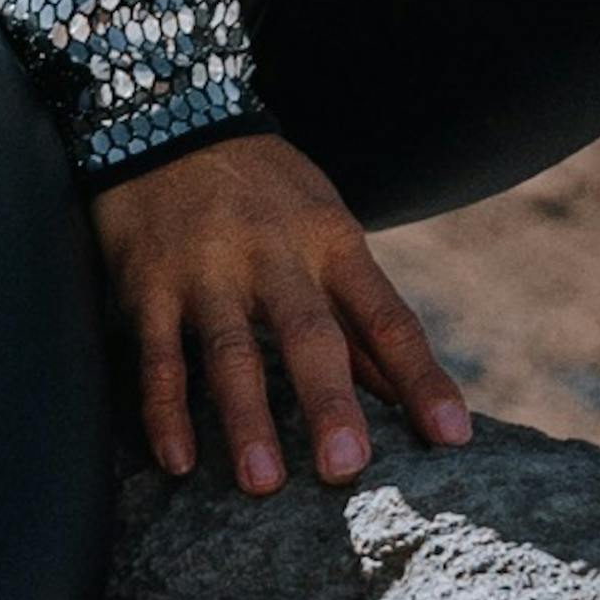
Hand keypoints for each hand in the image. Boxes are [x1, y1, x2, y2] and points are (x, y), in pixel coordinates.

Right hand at [95, 128, 474, 495]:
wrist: (168, 117)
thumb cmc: (265, 191)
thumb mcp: (326, 229)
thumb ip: (361, 315)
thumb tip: (407, 395)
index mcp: (331, 242)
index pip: (387, 318)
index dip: (420, 378)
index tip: (452, 438)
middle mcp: (273, 254)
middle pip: (308, 334)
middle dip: (328, 400)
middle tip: (347, 468)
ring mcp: (206, 270)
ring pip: (230, 349)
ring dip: (245, 417)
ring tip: (263, 482)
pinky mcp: (148, 284)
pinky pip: (157, 354)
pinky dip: (165, 408)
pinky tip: (179, 460)